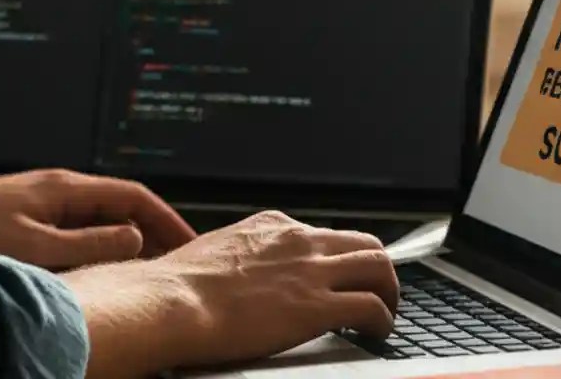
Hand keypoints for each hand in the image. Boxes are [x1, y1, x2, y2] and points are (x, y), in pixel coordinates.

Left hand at [0, 170, 195, 268]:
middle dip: (153, 232)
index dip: (169, 221)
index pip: (135, 198)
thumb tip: (136, 240)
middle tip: (177, 263)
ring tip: (144, 272)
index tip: (193, 245)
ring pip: (96, 221)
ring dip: (123, 243)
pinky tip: (93, 272)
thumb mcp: (34, 247)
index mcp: (65, 188)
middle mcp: (55, 190)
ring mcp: (37, 203)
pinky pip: (72, 231)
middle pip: (120, 207)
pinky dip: (94, 249)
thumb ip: (89, 245)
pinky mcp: (19, 219)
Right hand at [62, 210, 397, 378]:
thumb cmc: (178, 285)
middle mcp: (298, 240)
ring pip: (379, 266)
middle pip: (363, 242)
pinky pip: (371, 307)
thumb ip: (239, 258)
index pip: (322, 234)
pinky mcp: (317, 306)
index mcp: (271, 226)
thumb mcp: (214, 253)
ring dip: (389, 291)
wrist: (171, 301)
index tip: (338, 275)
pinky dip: (383, 321)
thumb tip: (235, 277)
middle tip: (378, 292)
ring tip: (386, 313)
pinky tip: (377, 334)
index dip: (338, 257)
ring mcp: (310, 271)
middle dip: (376, 268)